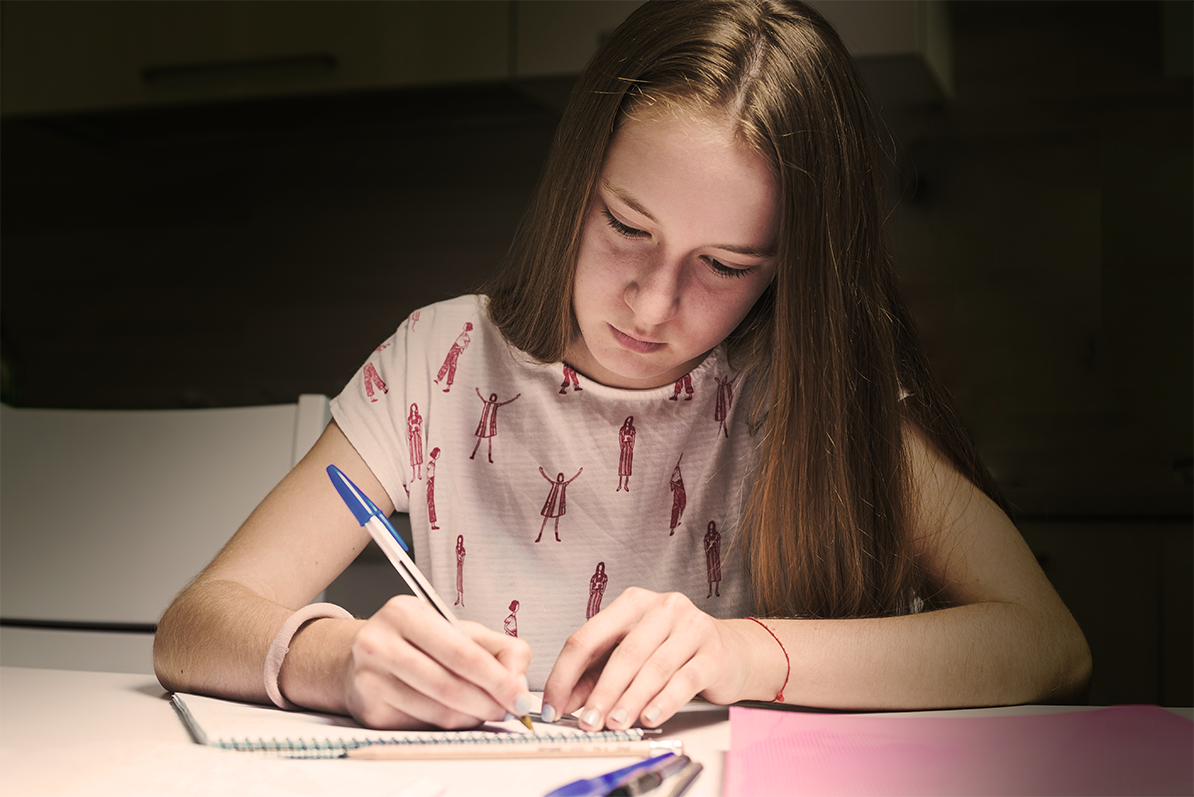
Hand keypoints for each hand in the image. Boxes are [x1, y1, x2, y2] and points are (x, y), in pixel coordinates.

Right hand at [342, 595, 532, 728]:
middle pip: (449, 686)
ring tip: (482, 710)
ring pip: (437, 712)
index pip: (462, 654)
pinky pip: (422, 727)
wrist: (362, 657)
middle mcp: (380, 643)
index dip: (497, 680)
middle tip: (507, 710)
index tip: (519, 698)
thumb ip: (502, 649)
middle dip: (487, 704)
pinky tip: (454, 714)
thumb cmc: (419, 643)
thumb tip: (518, 684)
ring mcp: (370, 679)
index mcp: (406, 613)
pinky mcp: (370, 711)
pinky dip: (447, 726)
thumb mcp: (462, 631)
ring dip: (471, 718)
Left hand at [540, 587, 753, 730]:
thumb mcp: (631, 655)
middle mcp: (662, 607)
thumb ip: (596, 674)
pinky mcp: (714, 651)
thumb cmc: (674, 651)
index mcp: (632, 603)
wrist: (732, 651)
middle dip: (601, 692)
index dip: (566, 673)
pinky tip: (650, 718)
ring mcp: (691, 626)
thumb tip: (565, 702)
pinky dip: (664, 701)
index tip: (553, 705)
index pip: (588, 636)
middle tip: (587, 721)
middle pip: (623, 653)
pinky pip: (684, 679)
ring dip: (630, 701)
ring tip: (615, 724)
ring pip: (653, 668)